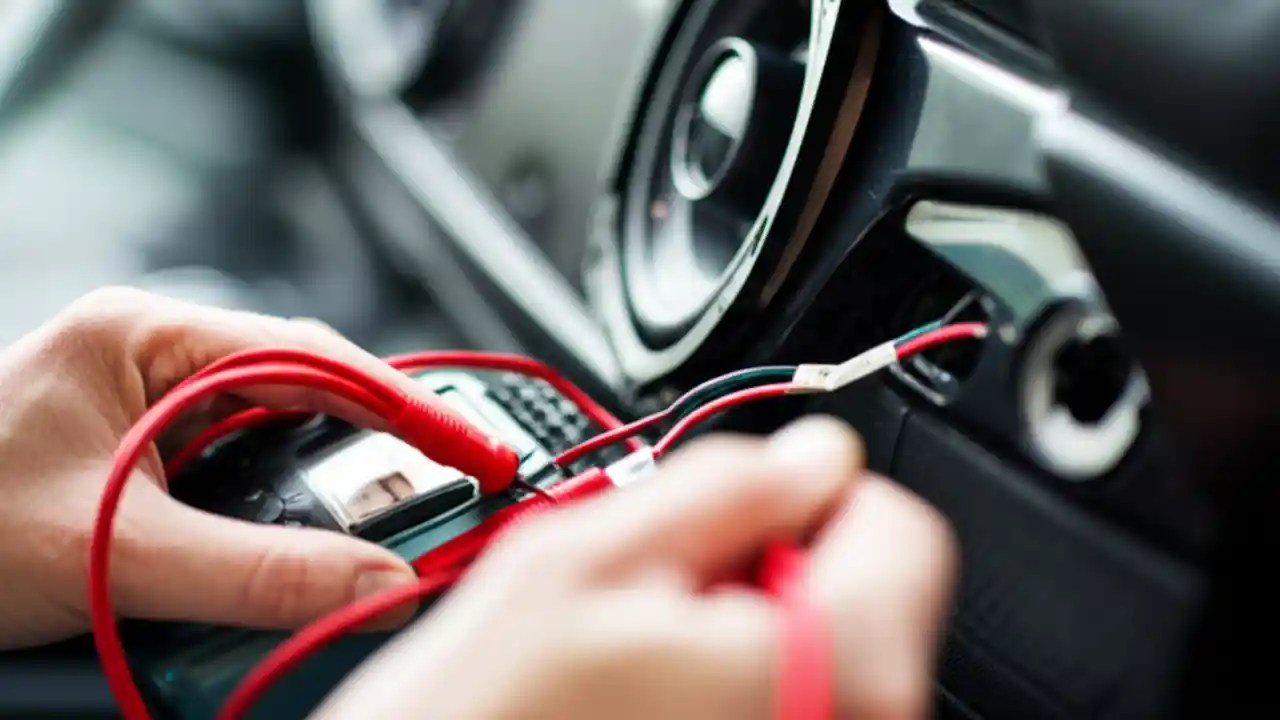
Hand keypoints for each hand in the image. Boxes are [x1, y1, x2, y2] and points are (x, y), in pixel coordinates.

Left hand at [0, 288, 426, 648]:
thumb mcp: (111, 551)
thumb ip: (253, 572)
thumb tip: (375, 583)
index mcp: (141, 337)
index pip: (310, 356)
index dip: (402, 404)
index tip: (471, 448)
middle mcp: (149, 360)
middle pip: (301, 392)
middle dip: (370, 449)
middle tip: (439, 498)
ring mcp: (144, 409)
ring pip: (272, 438)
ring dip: (320, 486)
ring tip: (378, 529)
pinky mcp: (139, 459)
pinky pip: (235, 474)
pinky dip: (275, 512)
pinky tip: (297, 547)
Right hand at [316, 417, 957, 719]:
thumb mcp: (588, 557)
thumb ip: (727, 486)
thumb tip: (815, 455)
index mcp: (830, 666)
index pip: (903, 531)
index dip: (815, 500)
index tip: (743, 515)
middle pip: (864, 595)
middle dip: (771, 567)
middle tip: (662, 598)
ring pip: (823, 652)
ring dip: (746, 631)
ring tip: (642, 660)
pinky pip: (793, 704)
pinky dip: (735, 687)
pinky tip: (651, 705)